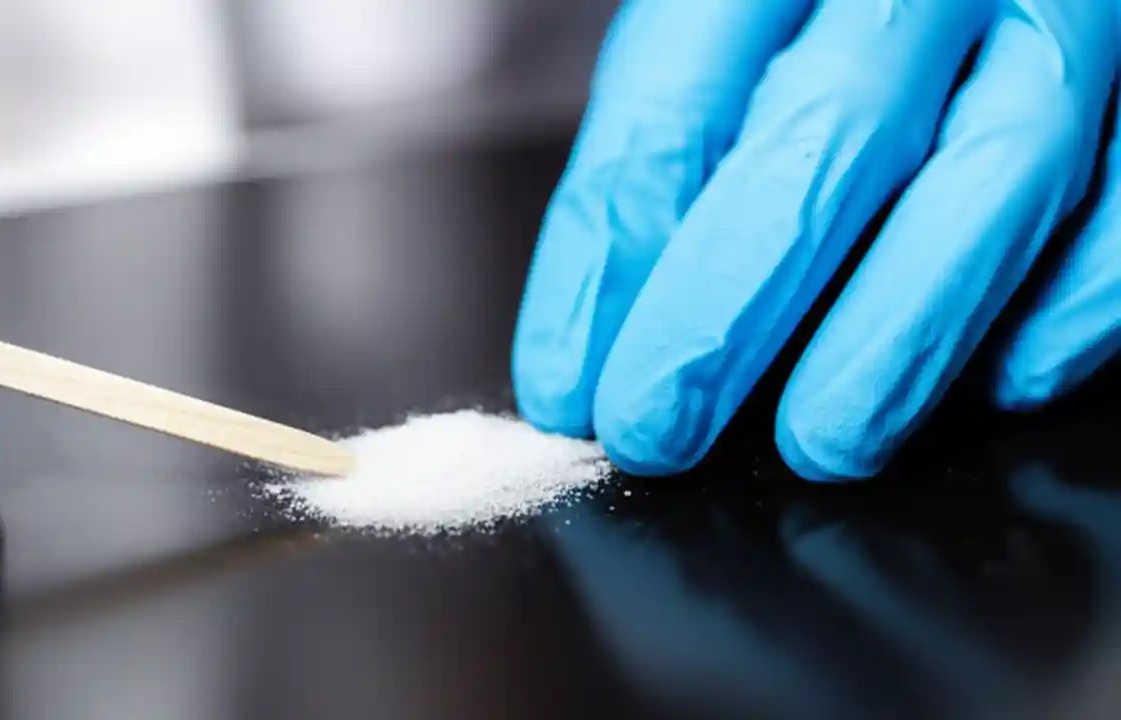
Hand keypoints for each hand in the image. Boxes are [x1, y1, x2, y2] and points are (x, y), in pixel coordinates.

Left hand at [512, 0, 1118, 479]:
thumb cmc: (819, 2)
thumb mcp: (724, 33)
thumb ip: (675, 148)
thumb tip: (600, 332)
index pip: (679, 101)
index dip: (615, 256)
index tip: (578, 380)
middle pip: (828, 133)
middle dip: (729, 304)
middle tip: (658, 425)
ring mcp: (1068, 11)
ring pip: (1001, 168)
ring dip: (899, 332)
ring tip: (821, 438)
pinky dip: (1073, 301)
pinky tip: (1002, 381)